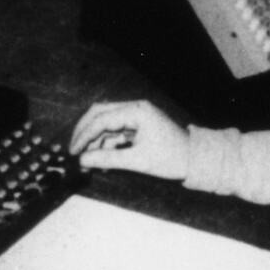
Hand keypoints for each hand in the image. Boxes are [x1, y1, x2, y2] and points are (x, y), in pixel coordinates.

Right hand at [68, 100, 189, 179]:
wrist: (195, 159)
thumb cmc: (171, 159)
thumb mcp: (138, 161)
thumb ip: (108, 159)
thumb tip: (83, 160)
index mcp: (137, 111)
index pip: (101, 119)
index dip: (84, 136)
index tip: (73, 152)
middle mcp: (135, 108)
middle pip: (99, 113)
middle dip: (85, 132)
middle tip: (74, 150)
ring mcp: (136, 115)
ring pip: (106, 122)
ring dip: (95, 140)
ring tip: (88, 162)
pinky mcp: (138, 124)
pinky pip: (115, 130)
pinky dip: (106, 144)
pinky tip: (101, 161)